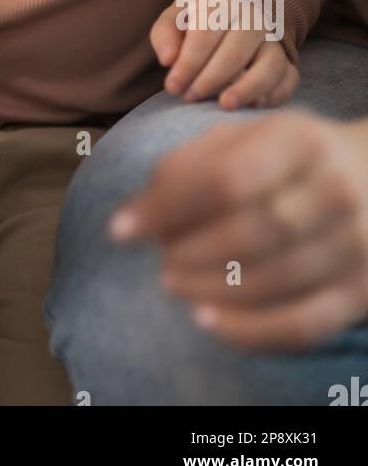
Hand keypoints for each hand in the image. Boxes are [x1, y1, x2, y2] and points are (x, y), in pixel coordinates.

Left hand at [109, 110, 367, 349]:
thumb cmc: (291, 155)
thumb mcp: (249, 135)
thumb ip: (193, 160)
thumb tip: (143, 207)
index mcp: (300, 140)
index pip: (225, 180)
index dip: (166, 207)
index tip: (122, 227)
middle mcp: (334, 190)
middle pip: (250, 232)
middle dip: (189, 251)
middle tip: (159, 259)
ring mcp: (356, 244)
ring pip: (274, 280)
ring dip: (210, 288)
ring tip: (172, 282)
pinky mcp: (363, 292)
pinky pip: (304, 324)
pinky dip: (250, 331)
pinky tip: (208, 319)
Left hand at [149, 0, 299, 108]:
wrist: (235, 9)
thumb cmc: (198, 19)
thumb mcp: (175, 18)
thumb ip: (165, 34)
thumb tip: (167, 60)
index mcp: (222, 3)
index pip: (206, 34)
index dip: (188, 63)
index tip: (172, 87)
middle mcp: (253, 19)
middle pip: (237, 50)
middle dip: (212, 77)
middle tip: (191, 97)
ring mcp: (274, 41)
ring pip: (270, 65)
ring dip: (248, 88)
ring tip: (225, 105)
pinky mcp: (287, 62)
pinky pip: (288, 80)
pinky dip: (274, 95)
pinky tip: (250, 106)